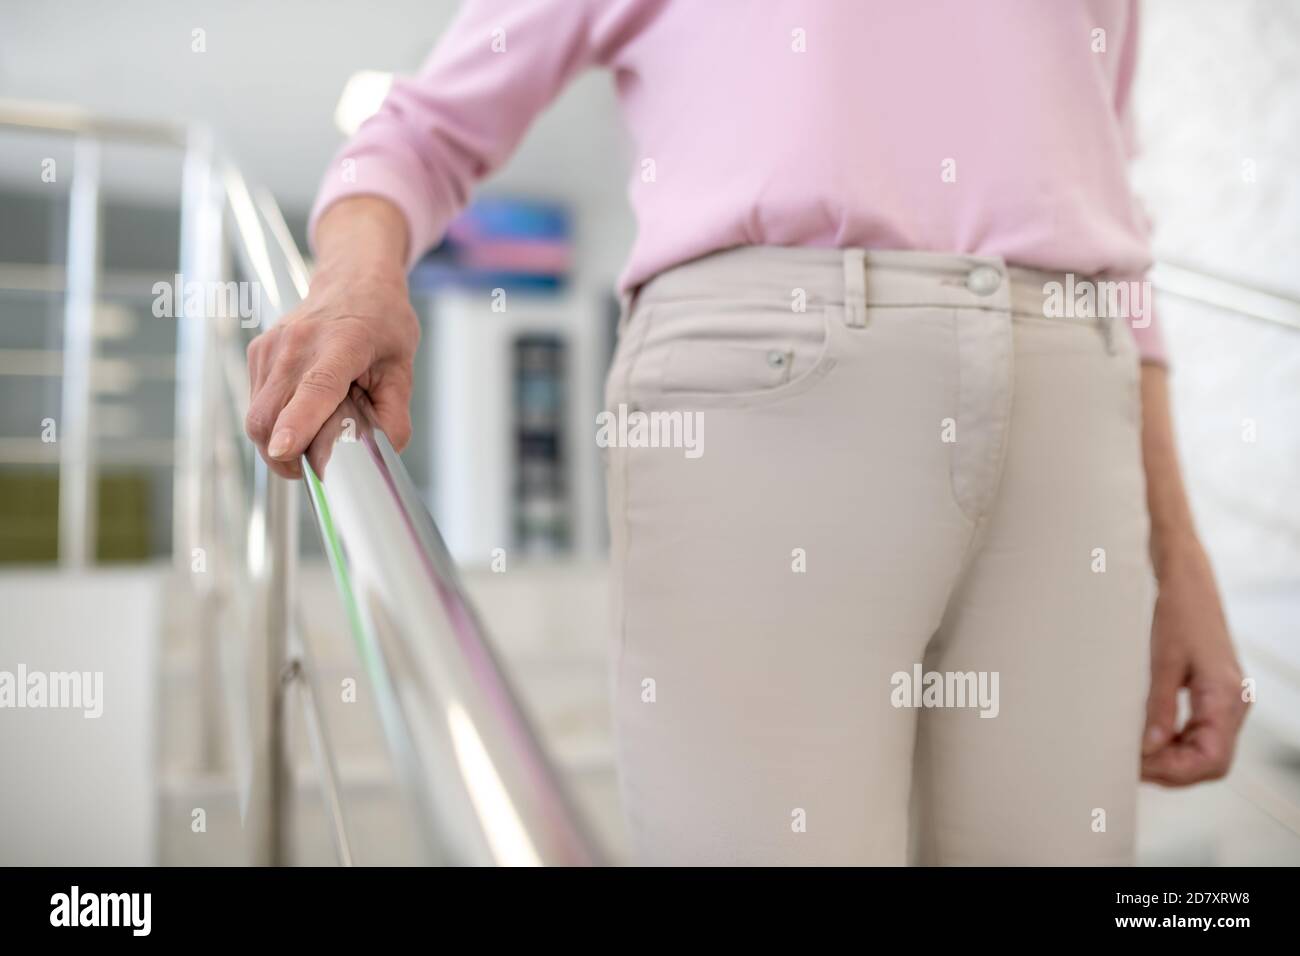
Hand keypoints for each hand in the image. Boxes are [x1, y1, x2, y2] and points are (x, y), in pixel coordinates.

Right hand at [245, 264, 418, 478]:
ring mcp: (272, 347)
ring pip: (256, 414)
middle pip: (269, 413)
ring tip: (308, 437)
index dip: (296, 423)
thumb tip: (386, 452)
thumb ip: (394, 413)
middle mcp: (298, 343)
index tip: (284, 451)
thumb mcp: (402, 366)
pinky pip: (255, 402)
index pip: (313, 388)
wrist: (353, 279)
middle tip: (309, 469)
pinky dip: (271, 420)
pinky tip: (298, 412)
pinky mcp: (258, 352)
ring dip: (274, 441)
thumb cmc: (381, 319)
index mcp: (341, 344)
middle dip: (281, 455)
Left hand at [1141, 537, 1248, 784]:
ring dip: (1173, 759)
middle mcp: (1235, 704)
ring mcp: (1228, 701)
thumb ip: (1159, 708)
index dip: (1176, 771)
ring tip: (1135, 755)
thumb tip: (1148, 748)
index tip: (1140, 768)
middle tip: (1131, 766)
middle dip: (1173, 770)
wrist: (1189, 582)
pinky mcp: (1216, 696)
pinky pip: (1201, 733)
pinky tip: (1149, 740)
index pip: (1212, 759)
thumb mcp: (1161, 661)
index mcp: (1226, 697)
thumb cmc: (1178, 612)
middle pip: (1211, 761)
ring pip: (1207, 751)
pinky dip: (1176, 743)